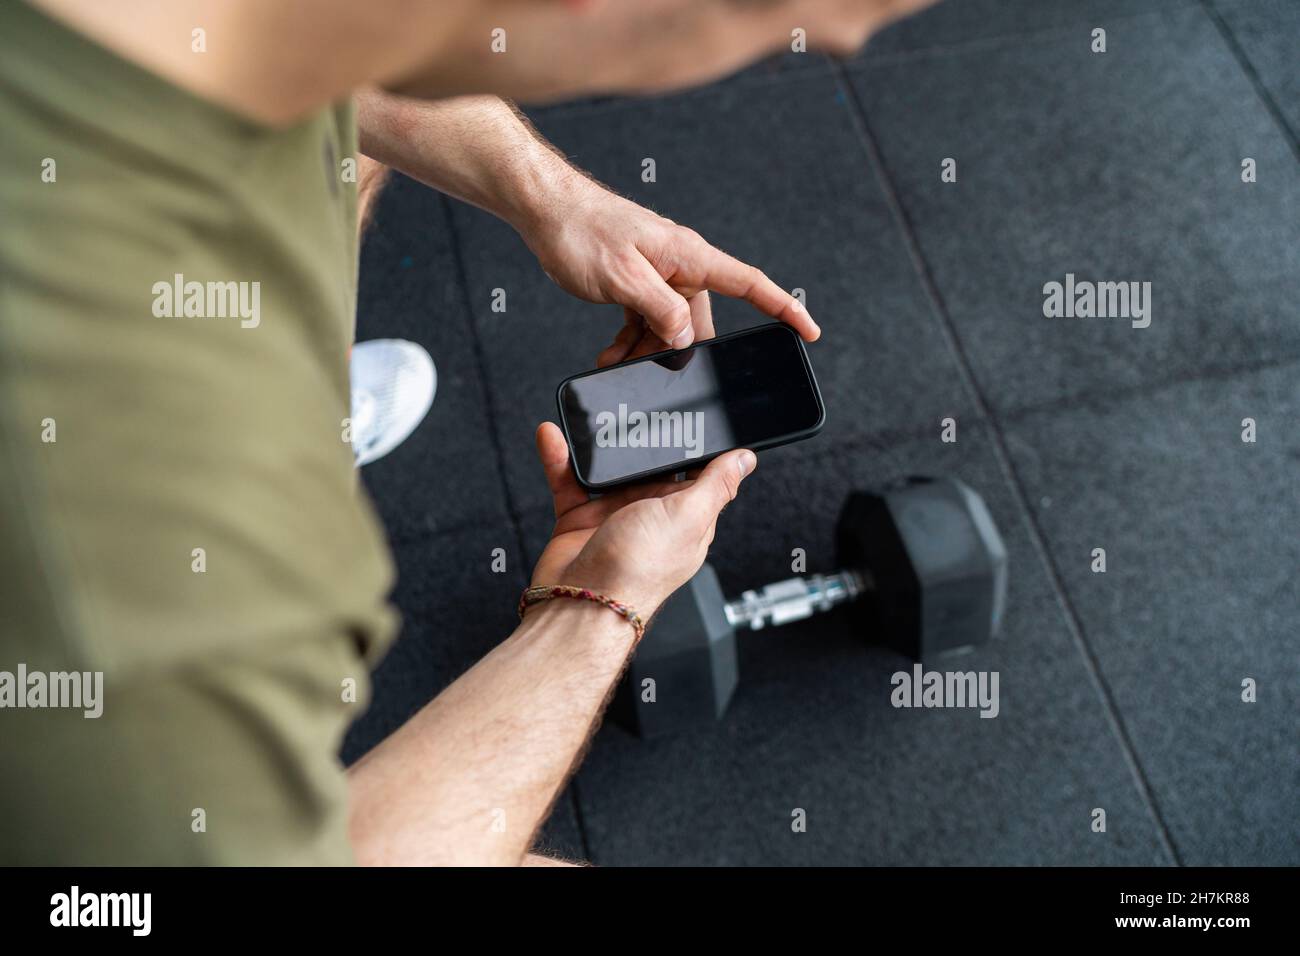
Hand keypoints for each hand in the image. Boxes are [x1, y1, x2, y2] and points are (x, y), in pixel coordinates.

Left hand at [519, 172, 818, 354]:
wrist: (546, 210)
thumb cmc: (583, 231)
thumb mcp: (623, 279)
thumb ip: (662, 311)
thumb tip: (687, 339)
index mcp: (689, 257)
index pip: (750, 285)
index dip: (784, 309)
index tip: (809, 331)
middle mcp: (681, 265)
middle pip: (700, 321)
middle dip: (679, 351)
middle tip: (648, 369)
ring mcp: (659, 274)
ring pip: (669, 326)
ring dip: (646, 349)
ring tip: (615, 360)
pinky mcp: (637, 283)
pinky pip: (646, 320)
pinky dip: (632, 339)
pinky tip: (611, 353)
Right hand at [529, 422, 755, 619]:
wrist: (582, 603)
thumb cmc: (638, 570)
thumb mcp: (689, 516)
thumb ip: (715, 484)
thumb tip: (745, 460)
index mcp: (687, 516)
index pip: (696, 471)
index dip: (691, 442)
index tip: (684, 410)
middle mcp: (652, 515)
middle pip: (649, 463)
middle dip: (638, 437)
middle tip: (629, 405)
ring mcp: (614, 517)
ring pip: (606, 468)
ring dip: (595, 445)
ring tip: (589, 416)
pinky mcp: (580, 519)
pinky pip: (570, 480)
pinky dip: (560, 459)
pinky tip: (554, 438)